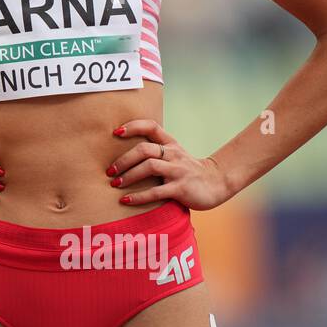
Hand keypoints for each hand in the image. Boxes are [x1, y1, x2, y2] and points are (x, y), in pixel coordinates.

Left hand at [106, 119, 230, 210]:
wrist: (217, 183)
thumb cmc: (188, 170)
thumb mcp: (174, 155)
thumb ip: (156, 152)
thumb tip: (124, 154)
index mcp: (171, 144)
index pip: (151, 126)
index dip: (133, 126)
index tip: (116, 132)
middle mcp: (174, 154)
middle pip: (144, 149)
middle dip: (124, 160)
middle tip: (110, 171)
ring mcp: (178, 171)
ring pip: (149, 167)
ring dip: (129, 176)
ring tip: (115, 184)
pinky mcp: (181, 188)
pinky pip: (156, 192)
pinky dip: (138, 196)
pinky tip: (126, 200)